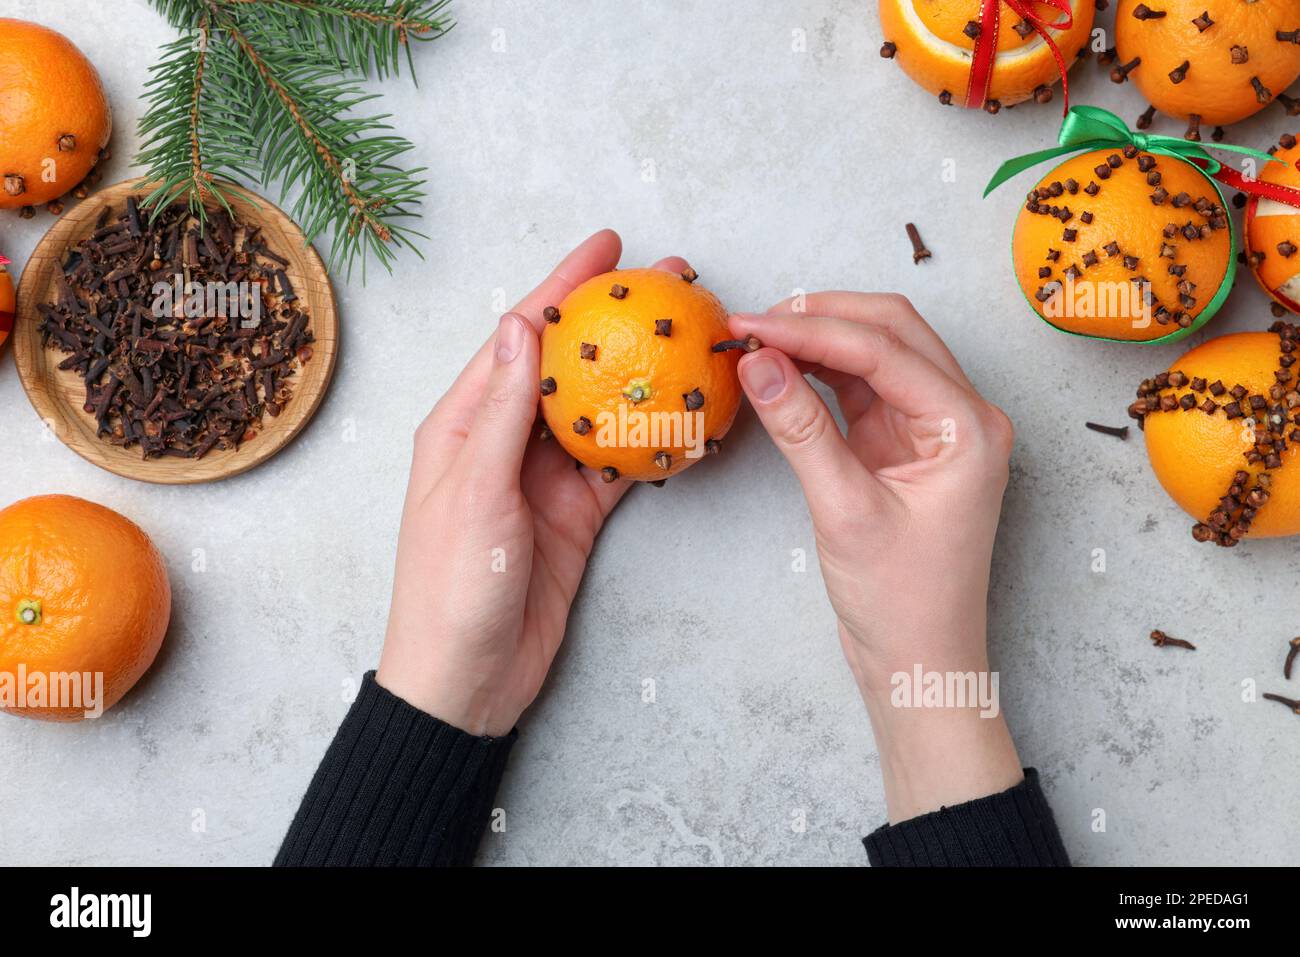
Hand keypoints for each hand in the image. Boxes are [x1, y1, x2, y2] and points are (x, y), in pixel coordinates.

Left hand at [377, 230, 692, 735]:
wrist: (466, 681)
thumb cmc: (450, 589)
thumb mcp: (471, 494)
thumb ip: (499, 414)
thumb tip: (516, 328)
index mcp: (464, 426)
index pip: (518, 340)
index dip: (563, 289)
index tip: (606, 247)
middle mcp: (503, 442)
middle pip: (566, 365)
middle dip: (615, 321)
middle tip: (669, 284)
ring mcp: (542, 478)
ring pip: (599, 411)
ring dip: (640, 375)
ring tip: (688, 337)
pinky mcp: (573, 515)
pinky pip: (620, 466)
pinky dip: (652, 441)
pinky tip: (685, 416)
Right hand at [729, 294, 1023, 820]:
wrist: (920, 663)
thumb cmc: (904, 603)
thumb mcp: (845, 511)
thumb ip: (801, 430)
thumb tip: (758, 362)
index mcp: (968, 427)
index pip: (884, 349)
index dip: (811, 329)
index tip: (749, 325)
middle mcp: (961, 417)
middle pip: (891, 331)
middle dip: (820, 317)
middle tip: (752, 324)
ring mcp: (933, 430)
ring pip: (876, 354)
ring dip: (819, 340)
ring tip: (757, 342)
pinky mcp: (904, 447)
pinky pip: (863, 390)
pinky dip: (821, 374)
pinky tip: (781, 371)